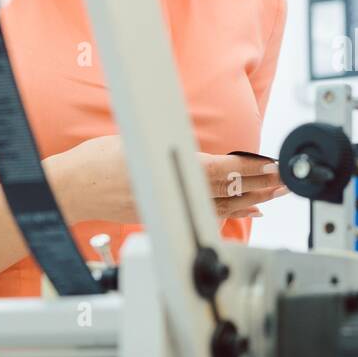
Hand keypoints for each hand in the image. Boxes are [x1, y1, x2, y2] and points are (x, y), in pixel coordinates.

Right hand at [44, 138, 290, 223]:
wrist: (70, 189)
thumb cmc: (96, 162)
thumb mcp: (139, 141)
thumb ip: (175, 148)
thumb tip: (205, 153)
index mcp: (169, 171)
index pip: (222, 172)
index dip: (251, 170)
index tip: (274, 166)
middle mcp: (173, 193)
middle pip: (228, 192)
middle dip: (261, 186)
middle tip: (287, 181)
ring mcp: (170, 208)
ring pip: (221, 206)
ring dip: (252, 200)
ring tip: (276, 194)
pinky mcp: (166, 215)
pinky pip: (206, 215)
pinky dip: (231, 213)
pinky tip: (249, 211)